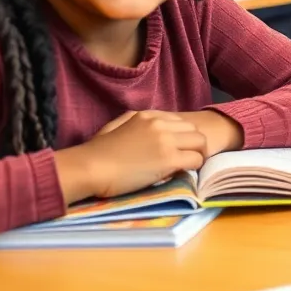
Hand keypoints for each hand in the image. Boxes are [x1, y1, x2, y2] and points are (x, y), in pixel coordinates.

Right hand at [97, 110, 241, 157]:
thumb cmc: (96, 151)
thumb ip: (132, 121)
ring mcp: (166, 141)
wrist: (89, 167)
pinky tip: (180, 174)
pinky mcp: (169, 159)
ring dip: (196, 155)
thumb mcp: (114, 126)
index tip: (176, 148)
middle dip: (194, 145)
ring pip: (201, 143)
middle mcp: (160, 124)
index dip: (182, 136)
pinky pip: (195, 160)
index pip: (180, 121)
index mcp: (147, 115)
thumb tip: (143, 123)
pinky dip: (192, 168)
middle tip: (185, 159)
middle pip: (195, 131)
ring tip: (185, 167)